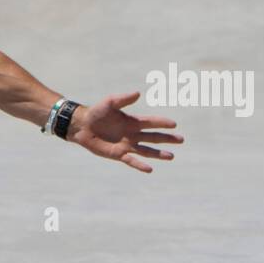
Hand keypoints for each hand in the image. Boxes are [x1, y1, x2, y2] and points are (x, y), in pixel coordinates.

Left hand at [66, 92, 182, 172]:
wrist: (82, 126)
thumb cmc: (97, 112)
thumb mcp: (110, 102)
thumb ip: (123, 99)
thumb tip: (138, 93)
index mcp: (132, 121)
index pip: (151, 122)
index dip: (162, 123)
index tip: (174, 124)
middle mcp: (132, 134)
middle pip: (153, 137)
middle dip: (167, 138)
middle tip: (181, 140)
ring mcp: (126, 145)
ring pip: (146, 150)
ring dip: (158, 154)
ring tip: (171, 156)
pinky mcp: (118, 154)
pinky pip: (131, 160)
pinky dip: (140, 165)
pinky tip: (150, 169)